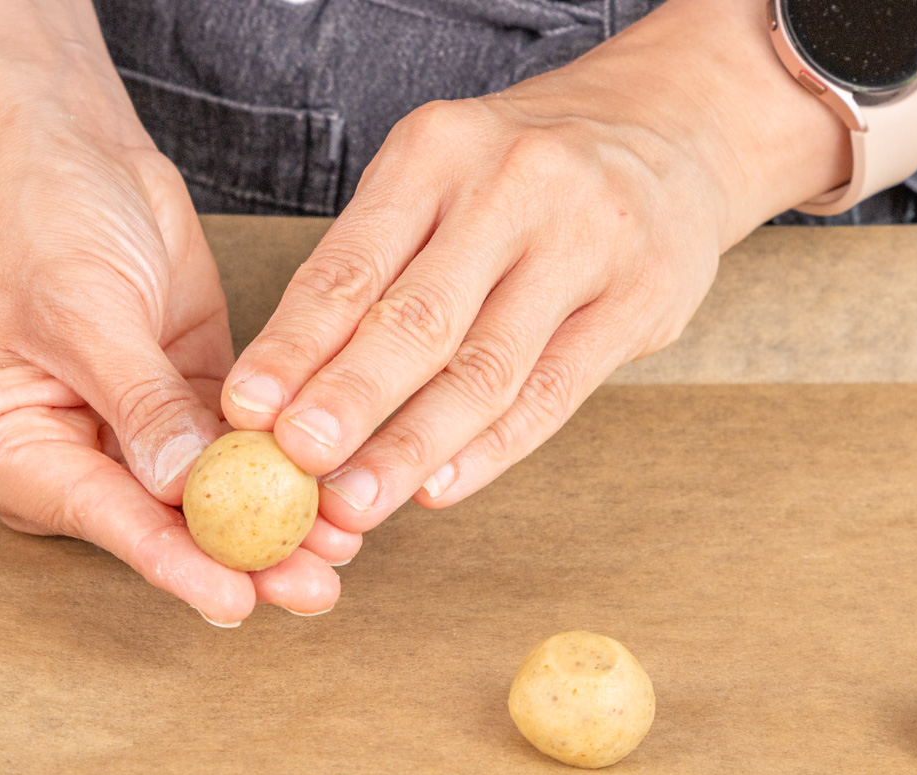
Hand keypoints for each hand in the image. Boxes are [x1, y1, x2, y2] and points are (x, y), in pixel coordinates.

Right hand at [0, 107, 355, 625]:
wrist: (61, 142)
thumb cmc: (33, 213)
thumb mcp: (80, 306)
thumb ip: (136, 401)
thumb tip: (183, 486)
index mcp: (0, 452)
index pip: (97, 517)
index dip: (172, 561)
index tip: (234, 598)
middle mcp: (62, 460)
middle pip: (157, 528)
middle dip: (237, 560)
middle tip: (309, 589)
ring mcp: (128, 438)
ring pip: (207, 501)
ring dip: (272, 527)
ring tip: (337, 557)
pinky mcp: (182, 407)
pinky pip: (236, 454)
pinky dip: (282, 474)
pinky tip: (333, 498)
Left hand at [219, 0, 843, 535]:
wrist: (671, 130)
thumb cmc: (521, 175)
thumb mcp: (436, 181)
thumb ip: (370, 269)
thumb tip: (285, 385)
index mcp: (437, 152)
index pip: (351, 264)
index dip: (294, 345)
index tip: (245, 410)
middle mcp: (513, 188)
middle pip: (416, 320)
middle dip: (347, 402)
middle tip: (292, 467)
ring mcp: (585, 243)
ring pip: (484, 369)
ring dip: (411, 447)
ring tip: (354, 503)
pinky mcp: (640, 299)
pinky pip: (553, 391)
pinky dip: (492, 448)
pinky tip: (440, 487)